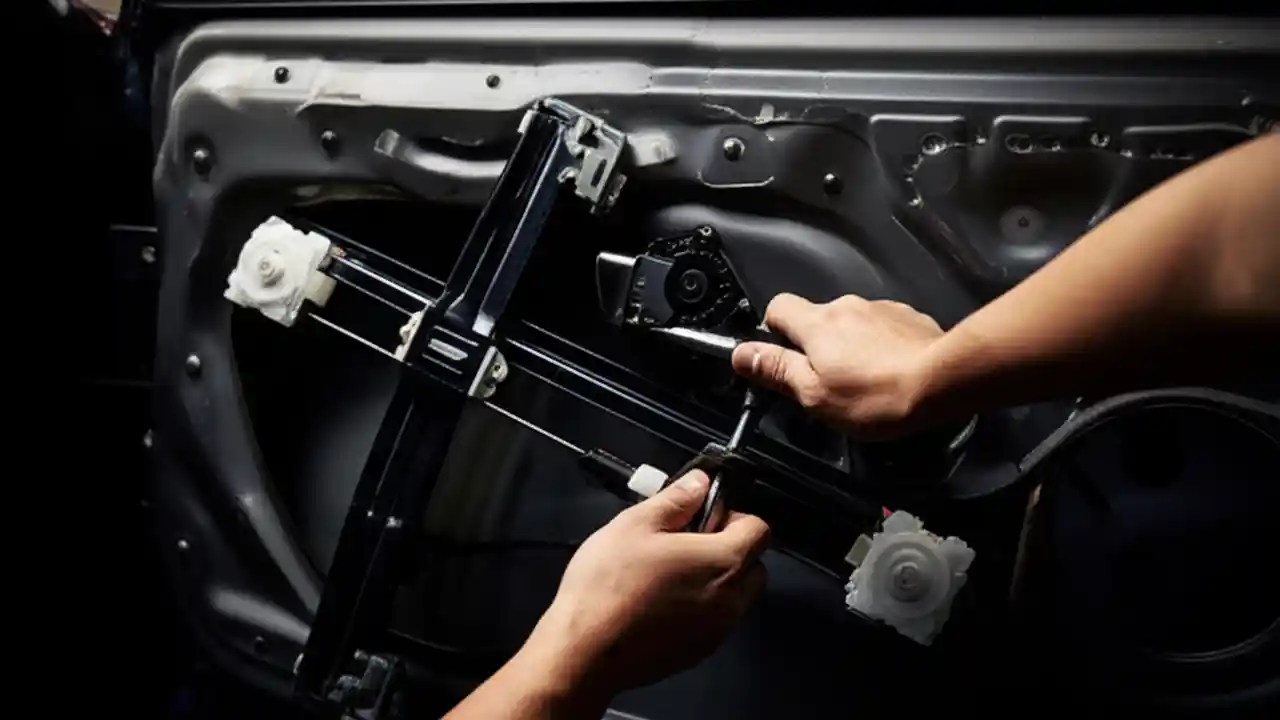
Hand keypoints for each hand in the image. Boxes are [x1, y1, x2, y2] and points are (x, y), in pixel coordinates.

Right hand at [521, 471, 768, 697]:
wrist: (585, 650)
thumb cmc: (607, 588)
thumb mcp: (635, 525)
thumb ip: (676, 500)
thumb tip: (698, 484)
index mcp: (722, 562)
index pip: (759, 529)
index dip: (734, 515)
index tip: (704, 516)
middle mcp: (730, 600)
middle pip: (753, 565)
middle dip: (730, 549)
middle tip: (687, 542)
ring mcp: (717, 631)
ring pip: (736, 596)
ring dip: (717, 579)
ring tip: (670, 572)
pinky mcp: (700, 652)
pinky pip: (716, 621)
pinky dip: (702, 607)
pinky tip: (662, 600)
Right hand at [732, 293, 942, 439]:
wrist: (944, 381)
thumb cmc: (875, 395)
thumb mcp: (814, 394)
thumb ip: (776, 370)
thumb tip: (741, 353)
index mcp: (817, 324)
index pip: (777, 307)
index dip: (773, 332)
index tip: (784, 360)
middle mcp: (846, 305)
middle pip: (816, 318)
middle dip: (816, 345)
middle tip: (828, 382)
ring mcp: (881, 308)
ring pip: (851, 323)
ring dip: (851, 345)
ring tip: (866, 381)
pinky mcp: (910, 317)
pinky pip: (883, 328)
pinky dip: (880, 345)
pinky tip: (892, 371)